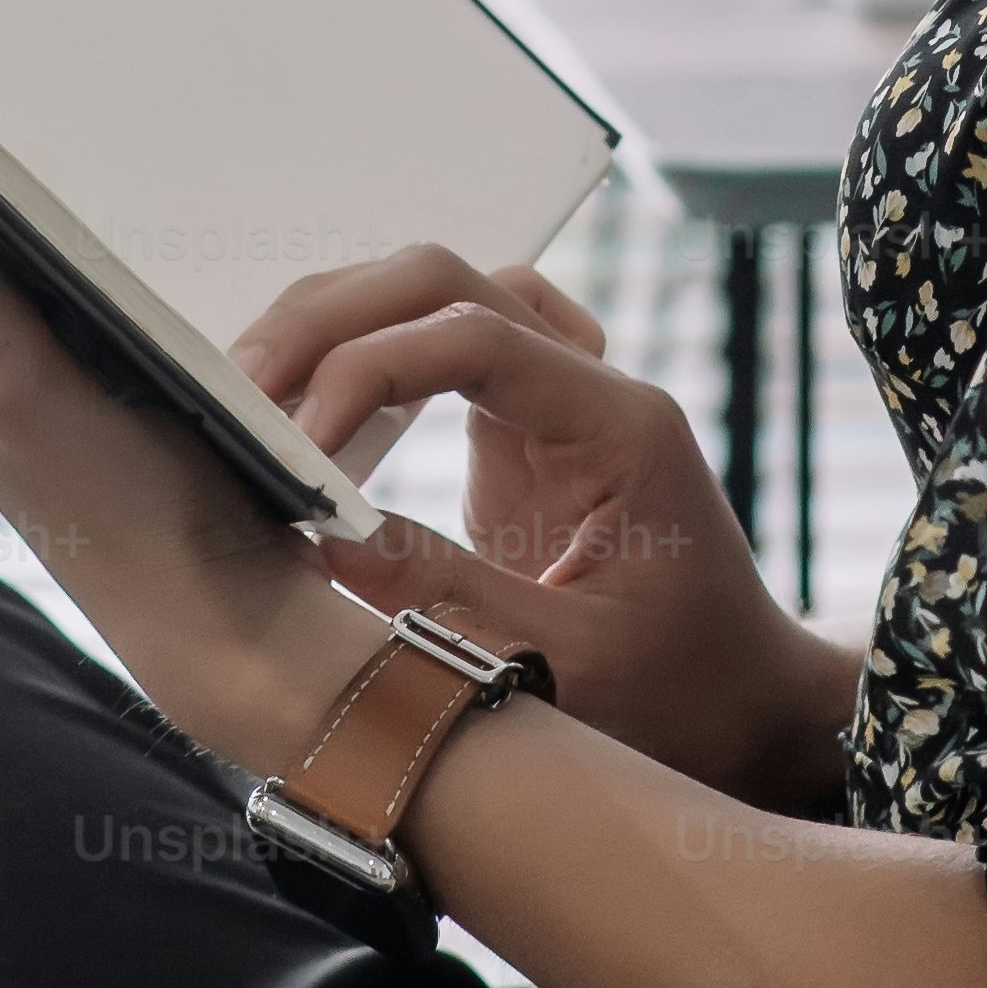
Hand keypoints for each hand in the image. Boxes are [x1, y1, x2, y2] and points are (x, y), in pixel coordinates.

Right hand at [235, 250, 862, 813]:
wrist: (746, 704)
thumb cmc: (683, 694)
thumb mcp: (571, 665)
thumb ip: (452, 599)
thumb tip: (325, 540)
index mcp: (620, 425)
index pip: (476, 336)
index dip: (371, 371)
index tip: (298, 446)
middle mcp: (590, 387)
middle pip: (444, 282)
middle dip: (333, 321)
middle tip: (241, 393)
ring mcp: (556, 399)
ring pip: (433, 298)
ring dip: (338, 328)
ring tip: (254, 396)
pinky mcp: (521, 431)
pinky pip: (434, 351)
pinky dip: (363, 361)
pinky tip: (307, 415)